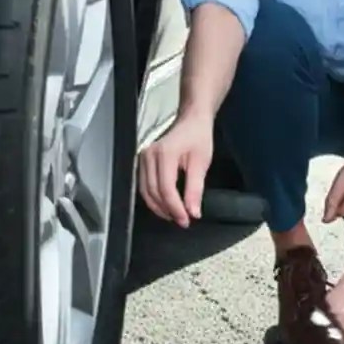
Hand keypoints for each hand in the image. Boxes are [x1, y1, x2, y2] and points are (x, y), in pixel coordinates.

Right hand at [137, 113, 212, 227]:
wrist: (192, 121)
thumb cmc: (198, 137)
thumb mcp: (201, 163)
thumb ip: (195, 189)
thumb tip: (193, 212)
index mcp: (164, 154)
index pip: (166, 189)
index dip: (175, 208)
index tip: (186, 220)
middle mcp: (149, 155)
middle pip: (153, 192)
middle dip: (167, 210)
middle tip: (182, 221)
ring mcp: (143, 158)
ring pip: (146, 191)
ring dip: (159, 207)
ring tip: (175, 216)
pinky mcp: (142, 162)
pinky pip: (144, 186)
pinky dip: (154, 199)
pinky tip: (166, 205)